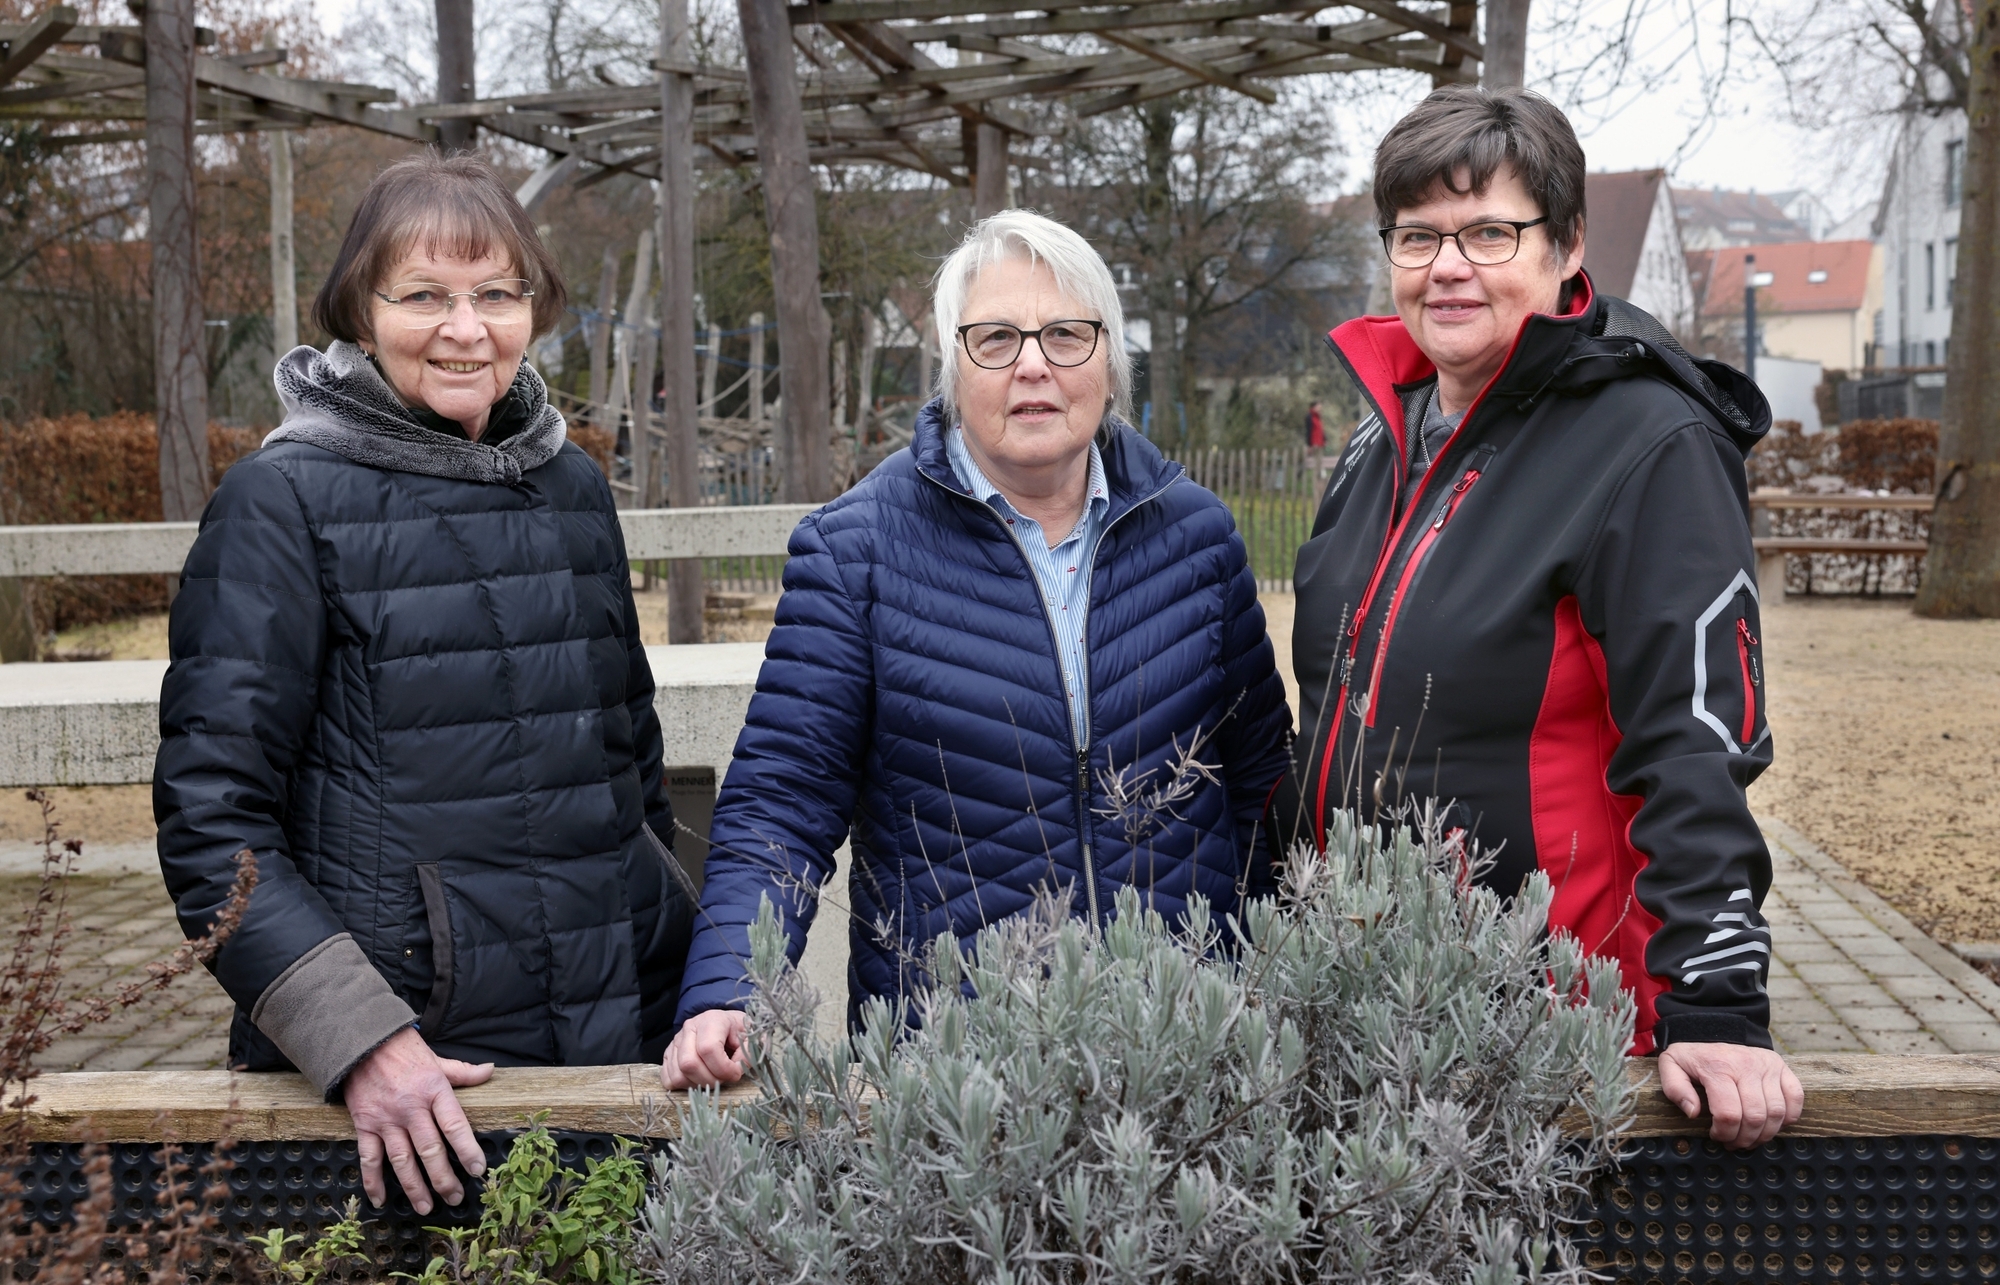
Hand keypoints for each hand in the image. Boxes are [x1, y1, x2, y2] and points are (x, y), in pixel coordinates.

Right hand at [342, 1026, 494, 1213]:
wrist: (362, 1042)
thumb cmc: (404, 1051)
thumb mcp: (437, 1059)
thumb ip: (463, 1072)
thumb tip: (490, 1071)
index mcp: (434, 1091)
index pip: (455, 1126)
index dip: (467, 1150)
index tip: (478, 1170)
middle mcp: (411, 1108)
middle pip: (430, 1150)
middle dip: (443, 1178)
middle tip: (455, 1198)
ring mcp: (386, 1119)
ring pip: (402, 1160)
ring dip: (414, 1187)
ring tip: (426, 1207)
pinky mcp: (364, 1125)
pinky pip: (369, 1158)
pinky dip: (373, 1181)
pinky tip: (381, 1200)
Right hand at [662, 1009, 748, 1089]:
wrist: (726, 1025)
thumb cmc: (740, 1032)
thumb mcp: (752, 1037)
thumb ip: (749, 1052)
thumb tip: (737, 1068)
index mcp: (711, 1019)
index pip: (708, 1048)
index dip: (723, 1068)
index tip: (736, 1074)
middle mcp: (689, 1028)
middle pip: (689, 1063)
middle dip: (709, 1080)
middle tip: (724, 1079)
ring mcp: (676, 1041)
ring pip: (678, 1074)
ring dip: (697, 1085)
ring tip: (713, 1078)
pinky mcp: (669, 1054)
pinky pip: (668, 1078)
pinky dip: (684, 1086)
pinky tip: (699, 1080)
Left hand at [1658, 1041, 1803, 1149]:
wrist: (1716, 1029)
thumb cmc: (1694, 1056)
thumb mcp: (1672, 1065)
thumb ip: (1675, 1088)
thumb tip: (1693, 1112)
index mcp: (1718, 1068)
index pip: (1729, 1114)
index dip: (1724, 1133)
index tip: (1716, 1136)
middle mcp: (1747, 1066)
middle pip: (1755, 1117)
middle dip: (1744, 1138)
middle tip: (1734, 1143)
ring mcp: (1768, 1066)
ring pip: (1776, 1112)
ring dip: (1765, 1134)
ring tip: (1751, 1138)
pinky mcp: (1782, 1067)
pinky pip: (1796, 1098)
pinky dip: (1789, 1117)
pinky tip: (1772, 1123)